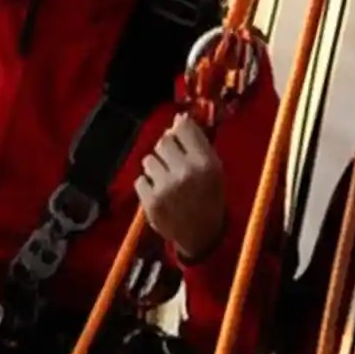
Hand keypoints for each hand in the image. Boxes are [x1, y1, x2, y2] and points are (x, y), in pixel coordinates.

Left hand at [135, 114, 227, 260]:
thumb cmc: (209, 198)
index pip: (184, 128)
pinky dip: (148, 185)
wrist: (201, 235)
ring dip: (156, 167)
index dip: (179, 129)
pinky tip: (160, 194)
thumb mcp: (214, 170)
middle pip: (163, 141)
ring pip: (148, 159)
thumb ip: (197, 144)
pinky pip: (140, 180)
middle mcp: (185, 173)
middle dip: (166, 149)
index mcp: (205, 163)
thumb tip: (179, 118)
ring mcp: (165, 188)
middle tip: (173, 163)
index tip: (179, 136)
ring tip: (167, 181)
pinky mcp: (150, 202)